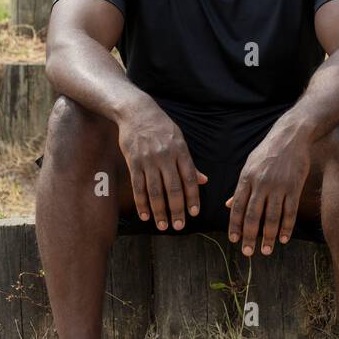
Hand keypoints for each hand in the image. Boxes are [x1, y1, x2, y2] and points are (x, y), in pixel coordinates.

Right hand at [117, 101, 206, 230]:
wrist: (137, 112)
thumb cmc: (162, 127)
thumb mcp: (180, 140)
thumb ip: (190, 163)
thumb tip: (204, 181)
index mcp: (180, 151)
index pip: (189, 178)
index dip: (193, 197)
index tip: (195, 213)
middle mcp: (165, 157)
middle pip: (173, 188)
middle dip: (177, 210)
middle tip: (179, 226)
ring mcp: (148, 160)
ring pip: (155, 191)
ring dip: (160, 211)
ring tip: (163, 226)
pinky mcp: (133, 162)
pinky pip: (138, 187)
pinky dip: (141, 203)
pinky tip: (145, 215)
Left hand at [225, 122, 311, 255]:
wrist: (291, 136)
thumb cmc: (267, 152)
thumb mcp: (249, 165)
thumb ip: (240, 188)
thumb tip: (227, 206)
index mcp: (246, 178)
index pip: (237, 207)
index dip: (234, 225)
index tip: (233, 240)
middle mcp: (261, 183)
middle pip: (253, 215)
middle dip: (249, 237)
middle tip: (247, 252)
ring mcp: (278, 186)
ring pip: (272, 217)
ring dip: (268, 237)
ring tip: (265, 250)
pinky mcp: (294, 187)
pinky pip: (290, 212)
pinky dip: (286, 227)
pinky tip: (283, 238)